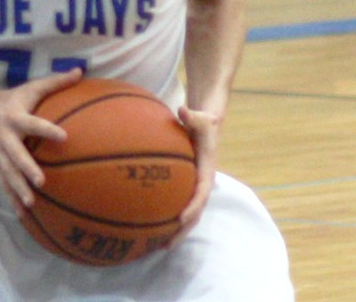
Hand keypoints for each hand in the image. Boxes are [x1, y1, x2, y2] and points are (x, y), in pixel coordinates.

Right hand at [0, 69, 82, 211]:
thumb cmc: (11, 98)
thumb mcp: (31, 87)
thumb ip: (56, 82)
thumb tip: (81, 71)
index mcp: (16, 117)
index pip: (33, 123)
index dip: (47, 130)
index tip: (64, 136)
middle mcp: (5, 137)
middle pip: (15, 155)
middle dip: (27, 169)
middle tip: (42, 181)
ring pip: (8, 173)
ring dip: (18, 189)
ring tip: (32, 203)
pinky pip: (4, 184)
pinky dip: (11, 199)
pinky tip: (23, 215)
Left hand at [167, 105, 218, 248]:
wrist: (207, 124)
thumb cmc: (202, 121)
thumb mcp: (200, 117)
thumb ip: (192, 115)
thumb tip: (182, 108)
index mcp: (206, 171)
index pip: (202, 194)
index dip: (192, 207)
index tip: (180, 219)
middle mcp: (201, 183)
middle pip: (194, 213)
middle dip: (182, 230)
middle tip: (165, 245)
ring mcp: (193, 187)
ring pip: (186, 214)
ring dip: (174, 230)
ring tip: (156, 246)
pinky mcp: (184, 187)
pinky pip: (176, 205)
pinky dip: (166, 217)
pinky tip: (148, 226)